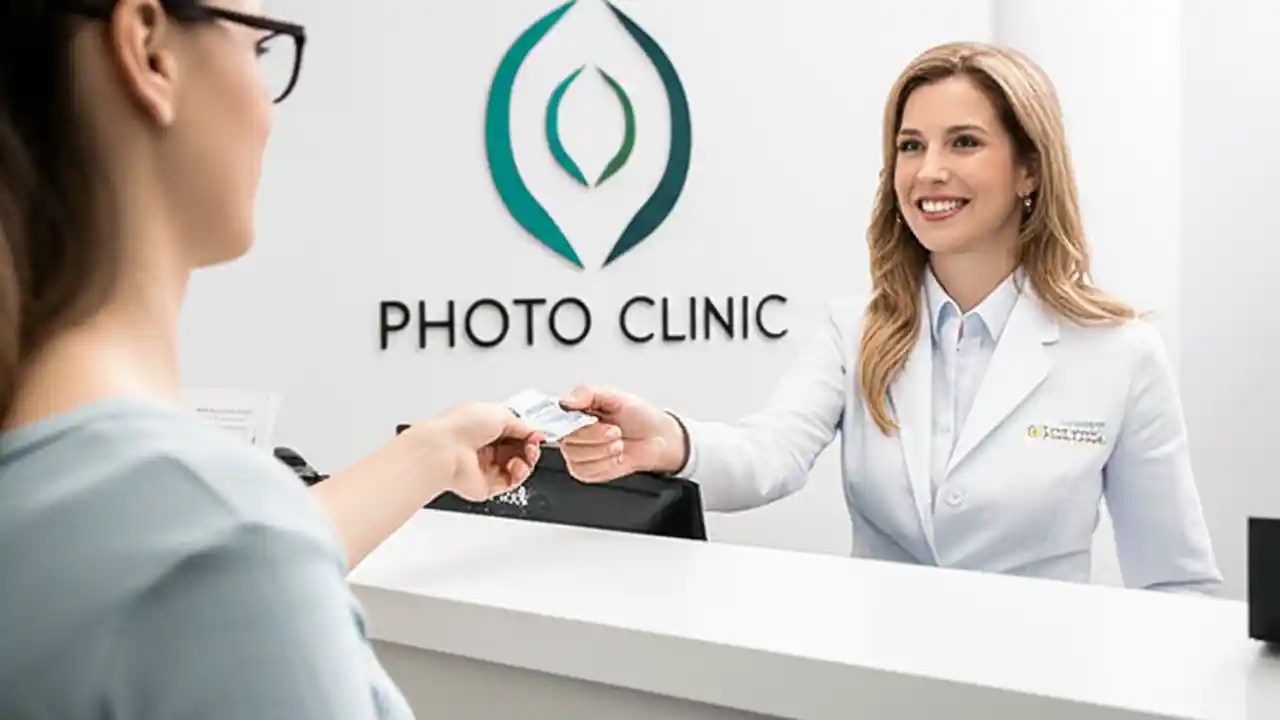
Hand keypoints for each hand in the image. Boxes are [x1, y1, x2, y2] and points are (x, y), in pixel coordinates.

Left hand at [416, 403, 545, 501]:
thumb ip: (522, 424)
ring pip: (518, 468)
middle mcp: (485, 447)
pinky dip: (519, 475)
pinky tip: (517, 467)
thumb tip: (536, 432)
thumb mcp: (501, 414)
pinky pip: (511, 483)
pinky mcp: (486, 485)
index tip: (537, 435)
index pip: (515, 432)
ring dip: (527, 461)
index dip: (529, 434)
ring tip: (526, 455)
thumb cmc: (461, 427)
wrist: (445, 449)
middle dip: (531, 448)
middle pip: (519, 451)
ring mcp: (486, 467)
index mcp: (485, 426)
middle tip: (533, 445)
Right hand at [558, 384, 686, 482]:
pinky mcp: (587, 471)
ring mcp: (578, 453)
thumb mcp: (615, 396)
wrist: (658, 438)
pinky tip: (616, 456)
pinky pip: (586, 472)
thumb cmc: (638, 416)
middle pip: (566, 440)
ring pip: (576, 457)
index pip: (555, 417)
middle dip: (595, 436)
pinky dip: (606, 464)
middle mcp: (573, 432)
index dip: (566, 422)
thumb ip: (586, 393)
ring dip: (603, 450)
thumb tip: (564, 401)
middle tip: (614, 430)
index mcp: (574, 411)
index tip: (589, 420)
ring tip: (617, 442)